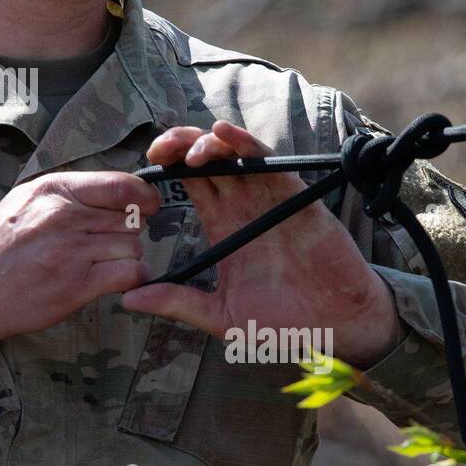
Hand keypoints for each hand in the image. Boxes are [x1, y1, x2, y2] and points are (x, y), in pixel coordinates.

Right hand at [0, 171, 160, 354]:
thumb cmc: (0, 243)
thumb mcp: (27, 199)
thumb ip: (70, 192)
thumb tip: (117, 190)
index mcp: (54, 190)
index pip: (120, 185)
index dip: (145, 195)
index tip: (149, 204)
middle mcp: (64, 217)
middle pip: (131, 218)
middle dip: (129, 230)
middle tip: (109, 241)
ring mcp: (71, 252)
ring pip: (133, 247)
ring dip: (127, 256)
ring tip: (102, 262)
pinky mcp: (77, 286)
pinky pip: (129, 274)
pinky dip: (130, 278)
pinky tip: (113, 280)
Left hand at [120, 121, 402, 367]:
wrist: (337, 328)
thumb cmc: (282, 322)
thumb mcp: (220, 315)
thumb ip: (178, 303)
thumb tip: (127, 299)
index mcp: (223, 224)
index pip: (190, 181)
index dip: (166, 164)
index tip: (146, 163)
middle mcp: (244, 205)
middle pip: (208, 159)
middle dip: (181, 144)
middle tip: (159, 148)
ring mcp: (270, 199)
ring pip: (236, 154)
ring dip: (211, 144)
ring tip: (191, 153)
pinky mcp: (296, 200)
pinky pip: (270, 164)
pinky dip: (247, 145)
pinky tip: (225, 136)